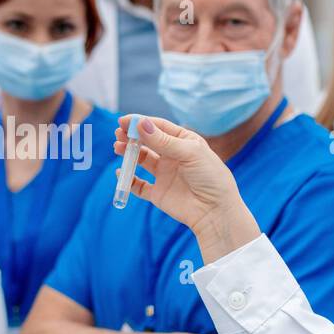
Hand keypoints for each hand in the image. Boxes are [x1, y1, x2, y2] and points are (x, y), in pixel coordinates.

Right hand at [115, 115, 261, 260]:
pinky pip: (139, 185)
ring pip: (141, 159)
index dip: (141, 122)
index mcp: (184, 142)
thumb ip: (163, 141)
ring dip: (129, 153)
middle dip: (132, 136)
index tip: (124, 122)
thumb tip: (140, 124)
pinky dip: (128, 179)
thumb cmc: (210, 177)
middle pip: (147, 142)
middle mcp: (173, 156)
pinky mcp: (158, 193)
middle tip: (118, 134)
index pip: (159, 127)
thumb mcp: (190, 153)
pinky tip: (121, 172)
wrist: (215, 211)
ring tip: (118, 148)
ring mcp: (165, 174)